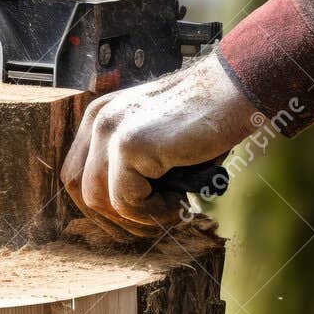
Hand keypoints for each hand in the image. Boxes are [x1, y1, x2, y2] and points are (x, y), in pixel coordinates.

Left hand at [60, 55, 259, 239]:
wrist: (238, 88)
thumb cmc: (207, 119)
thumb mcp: (157, 141)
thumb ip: (132, 166)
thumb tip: (122, 216)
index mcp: (100, 118)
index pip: (76, 175)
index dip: (99, 205)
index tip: (130, 221)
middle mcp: (99, 120)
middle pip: (80, 190)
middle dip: (113, 218)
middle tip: (151, 225)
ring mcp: (111, 131)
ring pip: (100, 200)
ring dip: (137, 218)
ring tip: (172, 209)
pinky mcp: (130, 144)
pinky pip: (126, 201)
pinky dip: (153, 213)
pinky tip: (179, 201)